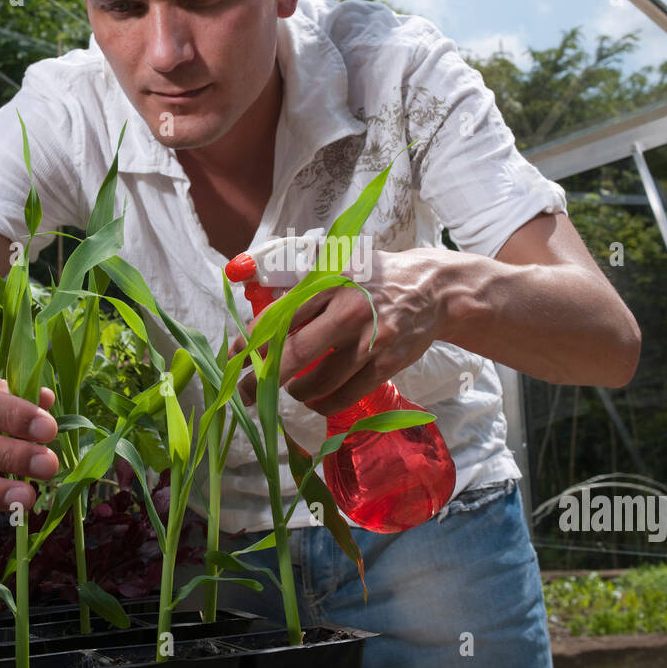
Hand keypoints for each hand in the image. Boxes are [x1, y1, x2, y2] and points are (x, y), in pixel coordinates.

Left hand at [229, 249, 445, 416]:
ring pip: (320, 381)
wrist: (432, 290)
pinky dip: (324, 403)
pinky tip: (316, 401)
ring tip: (291, 390)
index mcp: (330, 282)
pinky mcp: (386, 363)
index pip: (281, 316)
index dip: (253, 341)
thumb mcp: (339, 263)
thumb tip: (255, 295)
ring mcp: (369, 340)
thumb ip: (301, 277)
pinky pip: (346, 395)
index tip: (235, 355)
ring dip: (297, 392)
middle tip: (244, 393)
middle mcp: (348, 310)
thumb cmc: (375, 278)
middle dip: (262, 378)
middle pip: (295, 353)